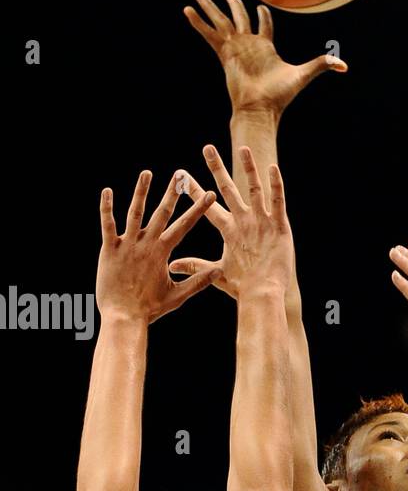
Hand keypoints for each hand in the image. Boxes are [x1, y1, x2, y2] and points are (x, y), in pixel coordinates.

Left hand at [96, 171, 214, 323]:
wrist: (124, 317)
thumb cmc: (150, 309)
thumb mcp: (178, 296)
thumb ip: (197, 281)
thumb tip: (218, 271)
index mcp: (163, 253)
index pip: (184, 226)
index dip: (198, 209)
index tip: (209, 194)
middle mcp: (146, 244)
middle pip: (162, 213)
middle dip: (173, 193)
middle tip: (180, 175)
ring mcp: (127, 245)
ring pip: (135, 213)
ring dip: (141, 192)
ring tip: (147, 173)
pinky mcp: (109, 249)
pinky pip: (107, 224)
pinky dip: (107, 208)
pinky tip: (107, 191)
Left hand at [171, 145, 292, 298]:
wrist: (264, 294)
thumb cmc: (242, 286)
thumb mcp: (216, 273)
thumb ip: (195, 265)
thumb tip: (171, 265)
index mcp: (230, 231)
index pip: (208, 207)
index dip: (195, 191)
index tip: (180, 176)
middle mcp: (245, 221)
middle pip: (229, 189)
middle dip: (218, 169)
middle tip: (207, 148)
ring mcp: (262, 222)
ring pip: (254, 190)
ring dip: (249, 169)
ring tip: (243, 149)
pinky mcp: (278, 227)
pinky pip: (276, 203)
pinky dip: (276, 186)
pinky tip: (272, 168)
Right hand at [184, 0, 346, 115]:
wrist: (261, 107)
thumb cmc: (281, 94)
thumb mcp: (304, 74)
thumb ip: (322, 65)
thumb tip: (344, 66)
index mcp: (266, 47)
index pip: (264, 26)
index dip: (263, 16)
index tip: (260, 7)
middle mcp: (248, 44)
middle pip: (239, 18)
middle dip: (233, 5)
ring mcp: (235, 47)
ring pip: (221, 21)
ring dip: (209, 7)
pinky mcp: (223, 53)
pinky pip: (208, 34)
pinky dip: (198, 22)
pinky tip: (187, 10)